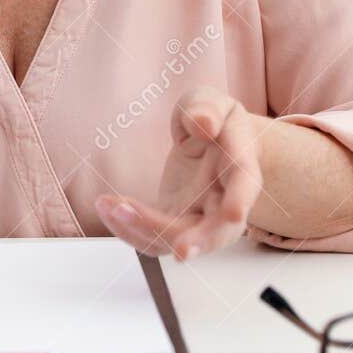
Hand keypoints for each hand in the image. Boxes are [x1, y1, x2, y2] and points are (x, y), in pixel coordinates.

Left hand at [96, 86, 263, 260]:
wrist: (209, 137)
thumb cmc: (212, 118)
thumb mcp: (209, 101)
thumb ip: (205, 108)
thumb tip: (203, 123)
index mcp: (240, 166)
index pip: (245, 184)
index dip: (241, 199)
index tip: (235, 212)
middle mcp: (224, 201)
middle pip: (218, 230)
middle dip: (199, 242)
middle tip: (180, 251)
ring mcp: (199, 217)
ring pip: (178, 239)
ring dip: (143, 230)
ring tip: (109, 205)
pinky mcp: (174, 221)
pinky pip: (152, 237)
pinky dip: (128, 228)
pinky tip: (107, 206)